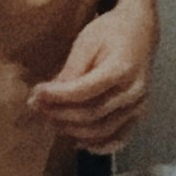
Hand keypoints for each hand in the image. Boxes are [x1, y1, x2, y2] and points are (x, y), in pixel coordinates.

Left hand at [27, 5, 155, 154]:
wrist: (140, 30)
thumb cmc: (110, 32)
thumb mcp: (86, 43)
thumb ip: (70, 71)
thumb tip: (46, 97)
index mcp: (121, 69)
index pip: (84, 91)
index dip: (57, 96)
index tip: (35, 94)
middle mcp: (133, 92)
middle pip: (92, 114)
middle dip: (60, 114)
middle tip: (37, 107)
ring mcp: (138, 106)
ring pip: (102, 130)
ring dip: (72, 130)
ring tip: (50, 121)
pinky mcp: (138, 114)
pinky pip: (119, 138)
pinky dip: (98, 145)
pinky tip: (77, 142)